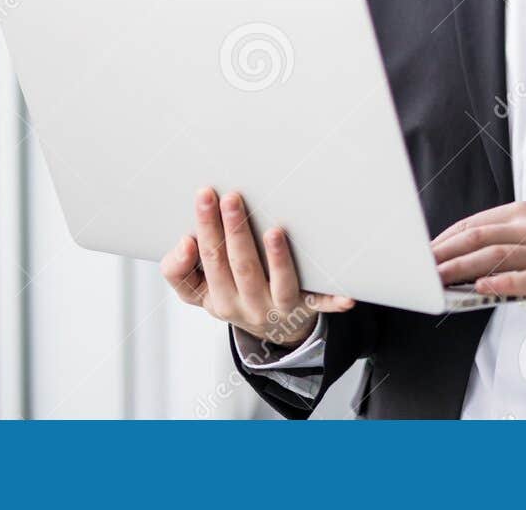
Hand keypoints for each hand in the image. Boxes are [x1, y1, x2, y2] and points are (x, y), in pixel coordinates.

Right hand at [161, 187, 354, 346]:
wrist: (269, 330)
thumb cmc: (231, 293)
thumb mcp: (197, 290)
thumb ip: (178, 270)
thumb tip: (185, 244)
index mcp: (218, 297)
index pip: (210, 259)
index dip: (206, 227)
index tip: (205, 195)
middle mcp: (248, 305)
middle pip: (241, 267)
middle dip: (235, 231)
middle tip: (233, 198)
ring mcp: (280, 308)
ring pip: (279, 284)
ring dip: (277, 259)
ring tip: (274, 232)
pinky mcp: (308, 308)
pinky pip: (321, 304)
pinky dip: (333, 300)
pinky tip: (347, 295)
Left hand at [432, 201, 525, 310]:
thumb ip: (506, 235)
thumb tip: (467, 252)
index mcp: (523, 214)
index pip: (475, 223)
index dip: (446, 238)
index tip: (427, 252)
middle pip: (479, 237)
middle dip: (446, 252)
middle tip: (424, 267)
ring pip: (496, 257)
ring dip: (463, 268)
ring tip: (441, 279)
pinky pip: (524, 279)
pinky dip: (500, 282)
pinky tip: (482, 288)